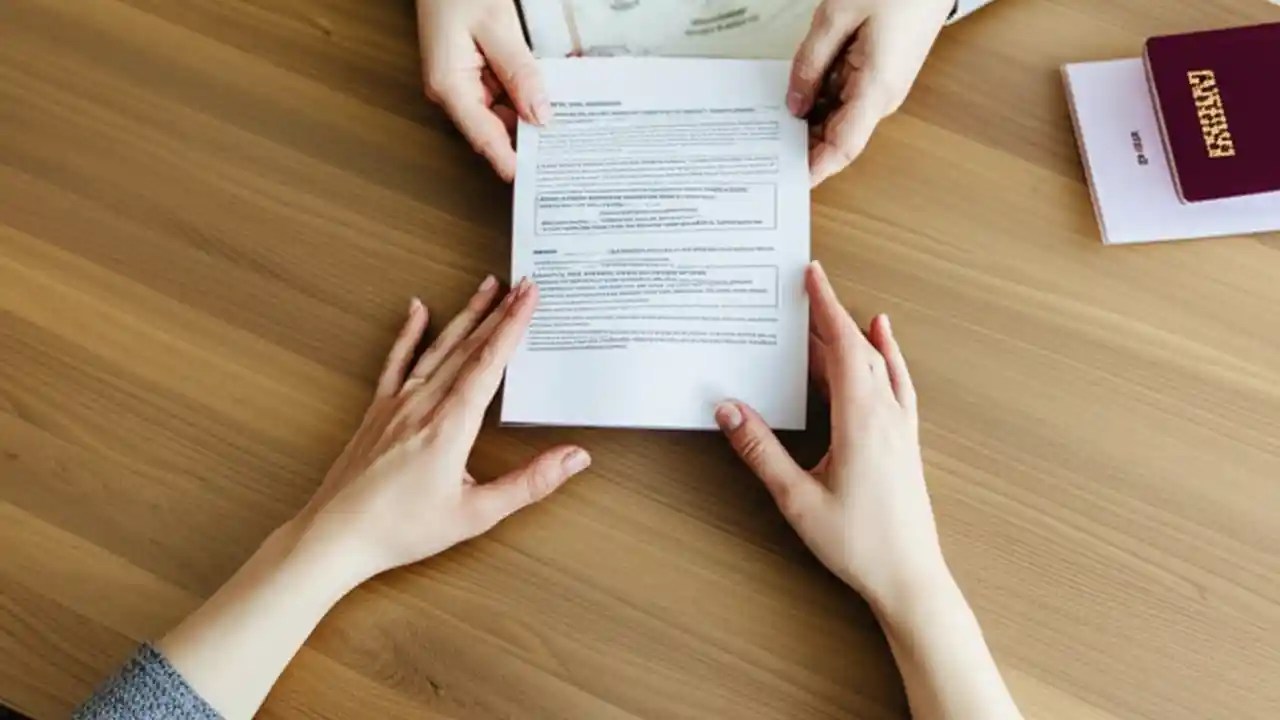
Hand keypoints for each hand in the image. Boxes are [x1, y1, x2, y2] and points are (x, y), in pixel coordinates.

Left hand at [291, 277, 589, 581]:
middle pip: (468, 348)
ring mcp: (397, 404)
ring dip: (465, 315)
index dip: (512, 327)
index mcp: (450, 426)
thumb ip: (529, 483)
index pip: (489, 364)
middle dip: (498, 313)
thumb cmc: (403, 529)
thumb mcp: (476, 514)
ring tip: (486, 287)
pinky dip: (408, 334)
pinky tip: (417, 309)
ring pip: (437, 348)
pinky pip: (396, 362)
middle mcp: (423, 405)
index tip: (529, 297)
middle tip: (522, 283)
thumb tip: (574, 458)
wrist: (336, 535)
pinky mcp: (377, 411)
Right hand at [416, 0, 549, 180]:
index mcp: (449, 86)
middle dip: (529, 141)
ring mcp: (463, 84)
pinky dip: (525, 98)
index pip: (484, 137)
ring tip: (566, 130)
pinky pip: (503, 95)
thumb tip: (540, 115)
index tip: (534, 181)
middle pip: (496, 129)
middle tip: (565, 156)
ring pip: (503, 114)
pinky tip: (548, 100)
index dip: (510, 161)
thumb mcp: (497, 26)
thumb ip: (520, 72)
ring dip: (530, 118)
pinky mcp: (473, 74)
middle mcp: (453, 92)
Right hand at [715, 262, 944, 610]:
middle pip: (857, 347)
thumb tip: (728, 409)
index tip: (811, 274)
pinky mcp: (907, 440)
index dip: (824, 306)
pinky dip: (888, 355)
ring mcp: (902, 426)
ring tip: (827, 311)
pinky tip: (884, 343)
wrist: (910, 577)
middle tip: (802, 288)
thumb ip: (761, 450)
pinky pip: (898, 382)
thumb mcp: (796, 498)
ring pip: (878, 363)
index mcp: (861, 418)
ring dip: (853, 333)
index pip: (841, 345)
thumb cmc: (856, 543)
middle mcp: (887, 413)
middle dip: (829, 314)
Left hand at [789, 0, 953, 185]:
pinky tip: (798, 95)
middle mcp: (883, 97)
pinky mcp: (880, 76)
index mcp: (877, 89)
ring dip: (809, 121)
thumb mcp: (837, 15)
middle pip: (836, 136)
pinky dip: (820, 100)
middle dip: (802, 146)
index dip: (815, 169)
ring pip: (838, 118)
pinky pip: (845, 98)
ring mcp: (883, 88)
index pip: (842, 147)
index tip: (788, 183)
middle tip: (763, 151)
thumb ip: (811, 62)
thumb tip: (795, 104)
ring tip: (772, 123)